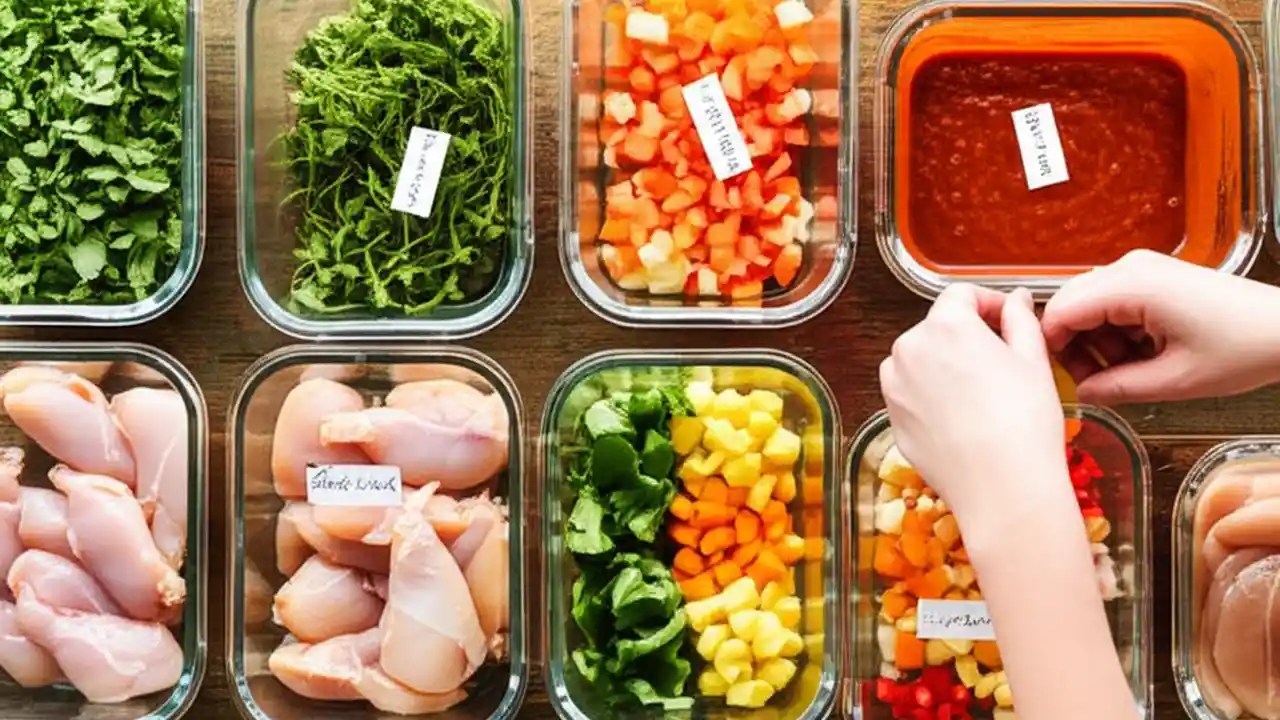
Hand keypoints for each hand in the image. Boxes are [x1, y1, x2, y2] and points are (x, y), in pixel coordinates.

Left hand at [879, 285, 1065, 528]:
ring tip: (980, 392)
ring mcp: (894, 384)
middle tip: (1002, 361)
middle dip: (967, 335)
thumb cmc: (1024, 420)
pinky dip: (931, 394)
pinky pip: (911, 392)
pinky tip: (960, 417)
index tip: (1008, 319)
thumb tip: (1015, 299)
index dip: (989, 303)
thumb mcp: (1033, 360)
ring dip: (945, 364)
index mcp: (945, 325)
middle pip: (938, 327)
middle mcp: (909, 348)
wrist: (1000, 486)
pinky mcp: (890, 416)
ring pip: (920, 359)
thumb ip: (1019, 319)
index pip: (962, 295)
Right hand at [1042, 250, 1279, 403]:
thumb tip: (1083, 395)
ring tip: (1129, 370)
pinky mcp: (1154, 277)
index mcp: (1130, 286)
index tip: (1061, 380)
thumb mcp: (1174, 380)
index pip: (1060, 312)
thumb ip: (1117, 388)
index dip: (1052, 349)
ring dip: (1098, 341)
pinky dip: (1117, 332)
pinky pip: (1113, 303)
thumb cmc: (1242, 348)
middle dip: (1075, 347)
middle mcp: (1130, 268)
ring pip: (1090, 305)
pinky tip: (1142, 354)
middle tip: (1098, 381)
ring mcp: (1142, 270)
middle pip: (1070, 306)